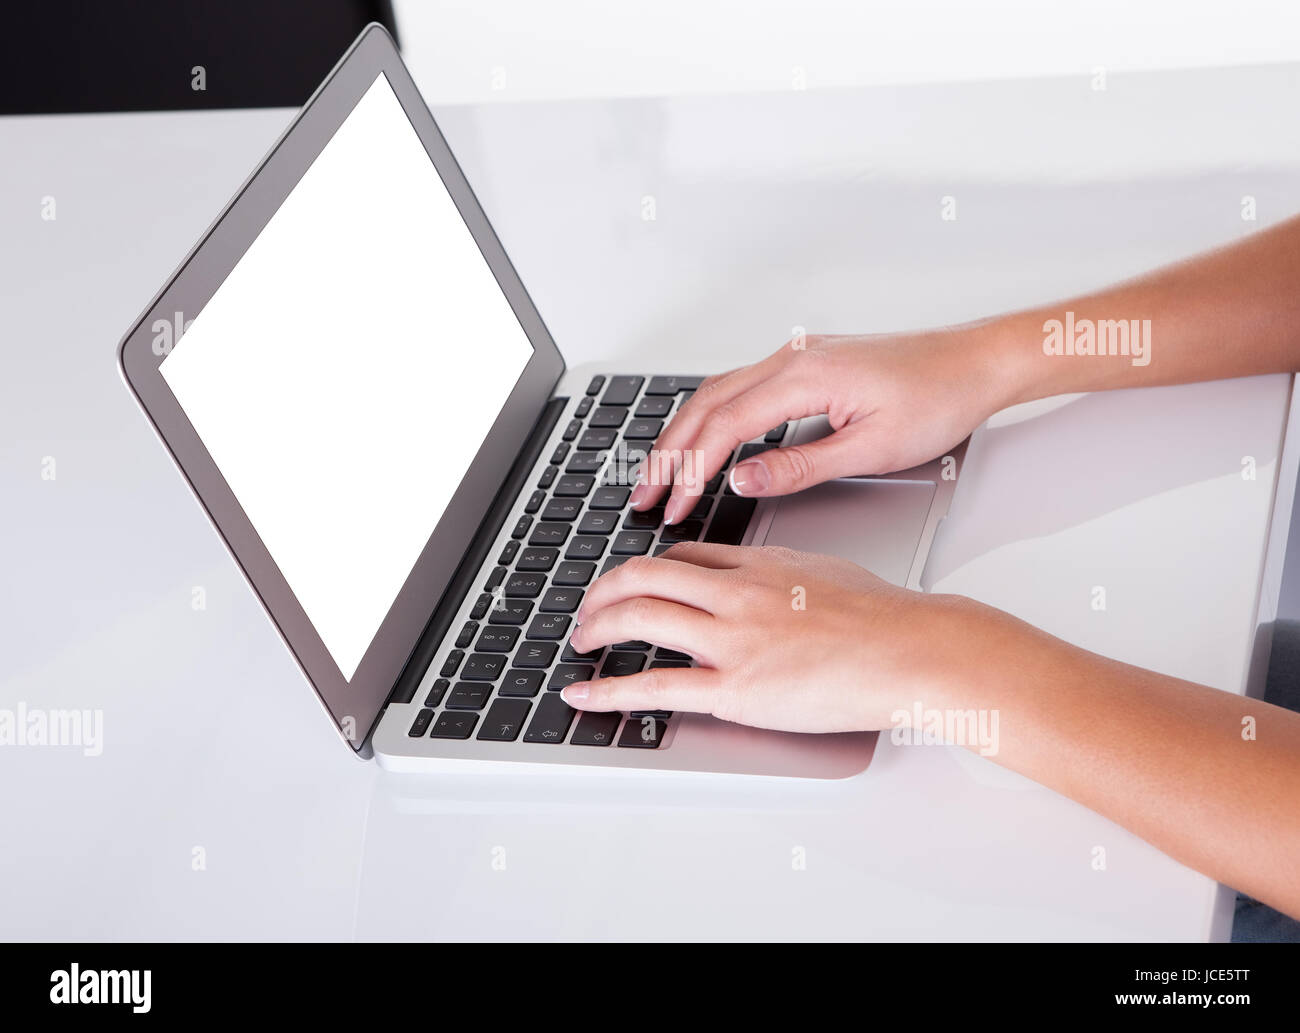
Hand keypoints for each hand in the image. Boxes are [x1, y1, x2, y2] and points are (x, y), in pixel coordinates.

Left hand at [560, 541, 979, 732]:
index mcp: (757, 565)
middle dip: (604, 592)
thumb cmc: (883, 617)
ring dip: (598, 628)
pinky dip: (608, 690)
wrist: (909, 649)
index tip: (631, 585)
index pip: (682, 556)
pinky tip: (584, 695)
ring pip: (640, 617)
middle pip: (645, 576)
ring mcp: (731, 640)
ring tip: (581, 642)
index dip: (646, 571)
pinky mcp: (734, 689)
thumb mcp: (822, 572)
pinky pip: (655, 685)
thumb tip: (763, 584)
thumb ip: (779, 575)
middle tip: (588, 610)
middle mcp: (735, 594)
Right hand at [632, 326, 1014, 523]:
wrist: (975, 362)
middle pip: (705, 405)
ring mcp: (795, 356)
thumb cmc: (937, 399)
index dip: (690, 471)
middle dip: (668, 453)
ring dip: (684, 433)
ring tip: (661, 474)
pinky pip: (739, 387)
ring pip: (716, 392)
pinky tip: (704, 440)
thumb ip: (799, 466)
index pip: (724, 428)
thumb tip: (742, 478)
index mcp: (803, 377)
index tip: (673, 506)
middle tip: (644, 495)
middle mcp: (790, 358)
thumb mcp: (871, 448)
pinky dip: (710, 417)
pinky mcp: (804, 362)